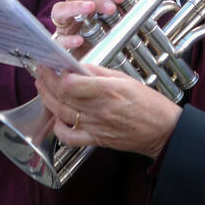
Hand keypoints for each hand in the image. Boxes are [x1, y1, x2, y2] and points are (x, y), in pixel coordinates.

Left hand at [35, 64, 181, 158]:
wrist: (163, 131)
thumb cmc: (149, 104)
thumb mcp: (126, 79)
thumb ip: (100, 73)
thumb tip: (79, 67)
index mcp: (108, 90)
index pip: (71, 83)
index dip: (56, 73)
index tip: (51, 64)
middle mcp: (99, 109)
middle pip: (62, 96)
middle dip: (46, 82)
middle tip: (41, 72)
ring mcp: (96, 126)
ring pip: (61, 113)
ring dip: (47, 99)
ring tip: (42, 88)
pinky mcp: (96, 140)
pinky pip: (69, 137)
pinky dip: (58, 128)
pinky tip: (56, 118)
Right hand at [50, 0, 146, 58]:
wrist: (104, 55)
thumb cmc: (111, 28)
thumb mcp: (125, 11)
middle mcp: (76, 5)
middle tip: (111, 9)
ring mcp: (66, 23)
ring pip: (59, 9)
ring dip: (73, 7)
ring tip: (89, 10)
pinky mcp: (61, 42)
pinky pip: (58, 38)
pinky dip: (67, 38)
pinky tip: (79, 40)